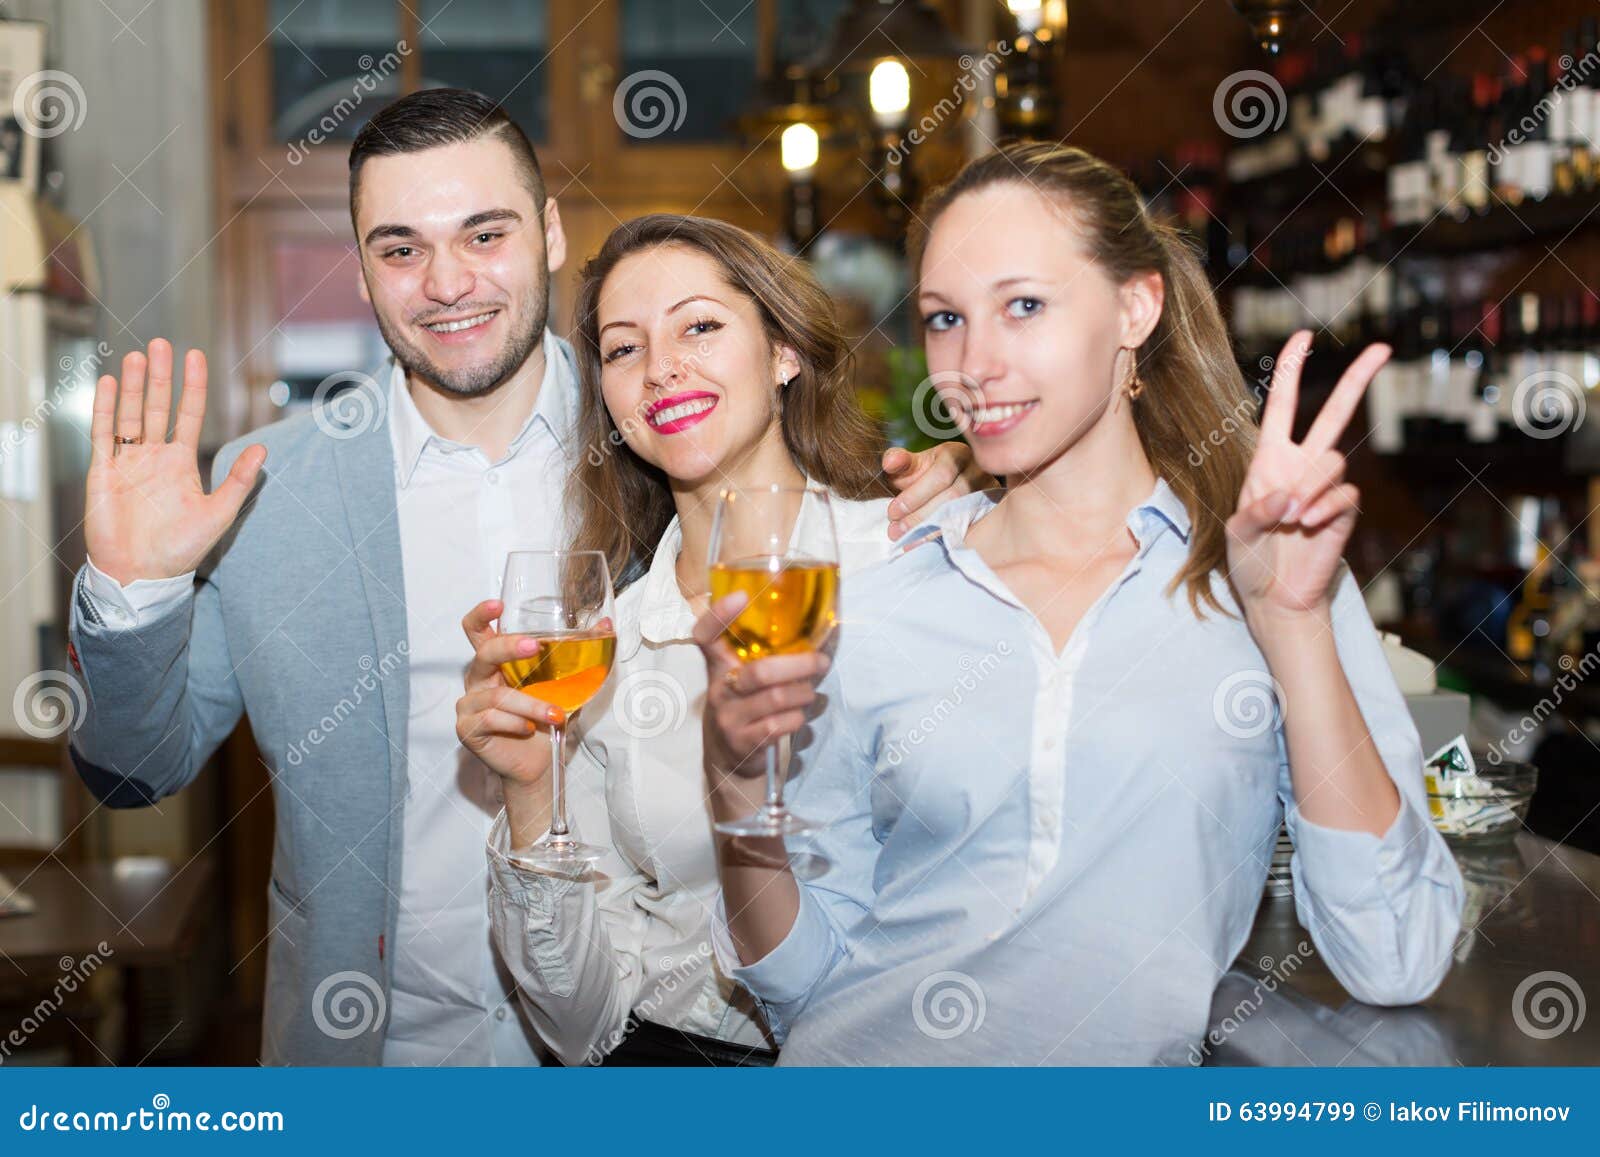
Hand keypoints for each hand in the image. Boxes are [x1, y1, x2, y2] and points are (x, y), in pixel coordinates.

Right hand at [85, 340, 265, 584]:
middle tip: (160, 344)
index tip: (194, 356)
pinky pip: (103, 434)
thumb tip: (264, 451)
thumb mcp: (219, 513)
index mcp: (182, 463)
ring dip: (130, 386)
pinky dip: (104, 409)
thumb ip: (239, 481)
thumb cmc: (181, 549)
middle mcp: (154, 457)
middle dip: (158, 376)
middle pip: (156, 406)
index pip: (188, 414)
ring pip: (129, 414)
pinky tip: (105, 384)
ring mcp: (127, 462)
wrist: (141, 573)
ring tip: (136, 356)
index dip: (192, 386)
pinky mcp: (102, 472)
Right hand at [456, 599, 563, 792]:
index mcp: (496, 663)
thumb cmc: (548, 720)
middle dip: (509, 647)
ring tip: (555, 714)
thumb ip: (582, 655)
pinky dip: (516, 723)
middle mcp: (479, 679)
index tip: (497, 605)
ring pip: (497, 695)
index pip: (477, 631)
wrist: (540, 763)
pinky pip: (490, 719)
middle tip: (535, 646)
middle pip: (484, 653)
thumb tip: (605, 625)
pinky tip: (530, 729)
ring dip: (531, 704)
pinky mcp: (468, 728)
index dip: (481, 614)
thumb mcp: (569, 684)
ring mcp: (469, 704)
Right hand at [693, 592, 828, 780]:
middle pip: (760, 671)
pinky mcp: (743, 743)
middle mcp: (719, 690)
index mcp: (719, 667)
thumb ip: (764, 659)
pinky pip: (779, 725)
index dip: (719, 615)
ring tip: (811, 692)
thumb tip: (817, 634)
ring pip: (776, 698)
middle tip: (821, 662)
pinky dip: (798, 718)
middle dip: (799, 665)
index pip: (706, 636)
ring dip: (803, 693)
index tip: (741, 596)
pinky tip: (799, 716)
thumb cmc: (745, 708)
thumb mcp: (743, 681)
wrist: (728, 760)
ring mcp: (729, 717)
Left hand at [882, 442, 993, 540]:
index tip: (893, 512)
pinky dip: (942, 539)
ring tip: (906, 541)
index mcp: (957, 454)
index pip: (941, 474)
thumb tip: (889, 462)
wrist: (944, 489)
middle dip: (920, 516)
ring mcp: (987, 494)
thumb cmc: (926, 476)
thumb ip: (899, 462)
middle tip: (896, 531)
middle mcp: (978, 471)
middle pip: (953, 497)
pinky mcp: (987, 514)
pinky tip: (923, 546)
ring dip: (930, 531)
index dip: (915, 495)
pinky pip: (966, 529)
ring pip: (961, 515)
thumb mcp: (912, 466)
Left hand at [1227, 331, 1390, 623]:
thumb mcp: (1236, 533)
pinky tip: (1307, 526)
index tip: (1304, 337)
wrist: (1274, 598)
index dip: (1291, 371)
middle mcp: (1301, 466)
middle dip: (1357, 380)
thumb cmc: (1249, 562)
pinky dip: (1323, 508)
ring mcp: (1325, 488)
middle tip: (1381, 348)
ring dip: (1309, 487)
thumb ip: (1256, 511)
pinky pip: (1343, 496)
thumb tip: (1290, 498)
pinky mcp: (1343, 513)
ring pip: (1333, 462)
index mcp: (1269, 460)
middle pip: (1335, 414)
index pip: (1283, 407)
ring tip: (1290, 517)